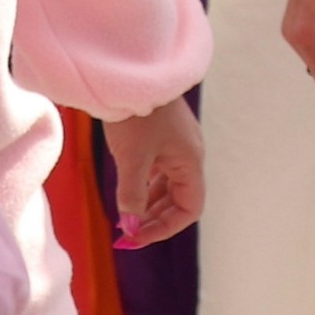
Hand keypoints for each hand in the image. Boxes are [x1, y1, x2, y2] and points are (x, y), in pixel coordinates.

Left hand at [104, 98, 204, 247]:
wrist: (130, 76)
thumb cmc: (137, 116)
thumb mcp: (132, 158)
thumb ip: (132, 194)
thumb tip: (130, 227)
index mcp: (190, 162)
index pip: (190, 208)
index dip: (166, 228)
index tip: (136, 238)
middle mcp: (188, 158)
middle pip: (179, 201)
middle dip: (155, 221)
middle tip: (125, 236)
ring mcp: (176, 148)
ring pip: (168, 189)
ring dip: (149, 208)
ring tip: (124, 220)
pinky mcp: (162, 141)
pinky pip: (159, 175)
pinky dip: (145, 191)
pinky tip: (127, 196)